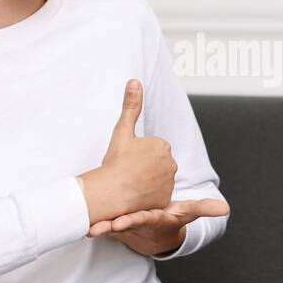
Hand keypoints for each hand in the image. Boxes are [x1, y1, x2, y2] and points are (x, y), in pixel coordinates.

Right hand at [77, 79, 176, 222]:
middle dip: (144, 167)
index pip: (152, 149)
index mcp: (162, 146)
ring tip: (130, 183)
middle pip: (156, 164)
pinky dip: (148, 196)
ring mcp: (169, 183)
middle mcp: (171, 163)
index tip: (127, 159)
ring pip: (157, 180)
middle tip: (127, 171)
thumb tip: (134, 81)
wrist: (111, 192)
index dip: (137, 154)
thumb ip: (131, 106)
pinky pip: (157, 196)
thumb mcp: (122, 130)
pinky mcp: (165, 200)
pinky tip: (135, 195)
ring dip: (146, 182)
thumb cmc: (115, 162)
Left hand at [88, 198, 230, 256]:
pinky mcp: (113, 224)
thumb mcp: (184, 213)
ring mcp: (123, 225)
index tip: (119, 223)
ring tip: (86, 229)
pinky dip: (92, 224)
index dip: (131, 220)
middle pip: (122, 224)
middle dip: (110, 228)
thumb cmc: (168, 219)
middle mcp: (136, 222)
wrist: (153, 237)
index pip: (142, 218)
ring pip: (109, 226)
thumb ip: (202, 208)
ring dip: (98, 228)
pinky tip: (77, 223)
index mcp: (151, 218)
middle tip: (97, 229)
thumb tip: (226, 209)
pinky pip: (101, 223)